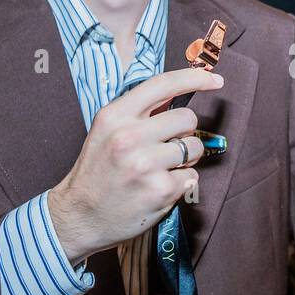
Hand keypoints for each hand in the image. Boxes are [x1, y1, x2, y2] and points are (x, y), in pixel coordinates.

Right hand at [47, 67, 222, 263]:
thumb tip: (179, 93)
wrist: (80, 216)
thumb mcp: (107, 131)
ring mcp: (145, 164)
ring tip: (161, 168)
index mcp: (114, 116)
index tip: (215, 80)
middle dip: (184, 132)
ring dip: (185, 158)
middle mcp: (129, 137)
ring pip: (194, 147)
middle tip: (166, 147)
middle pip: (187, 118)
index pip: (163, 84)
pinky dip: (182, 182)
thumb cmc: (98, 172)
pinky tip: (158, 187)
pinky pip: (192, 175)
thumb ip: (138, 112)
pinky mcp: (161, 189)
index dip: (195, 78)